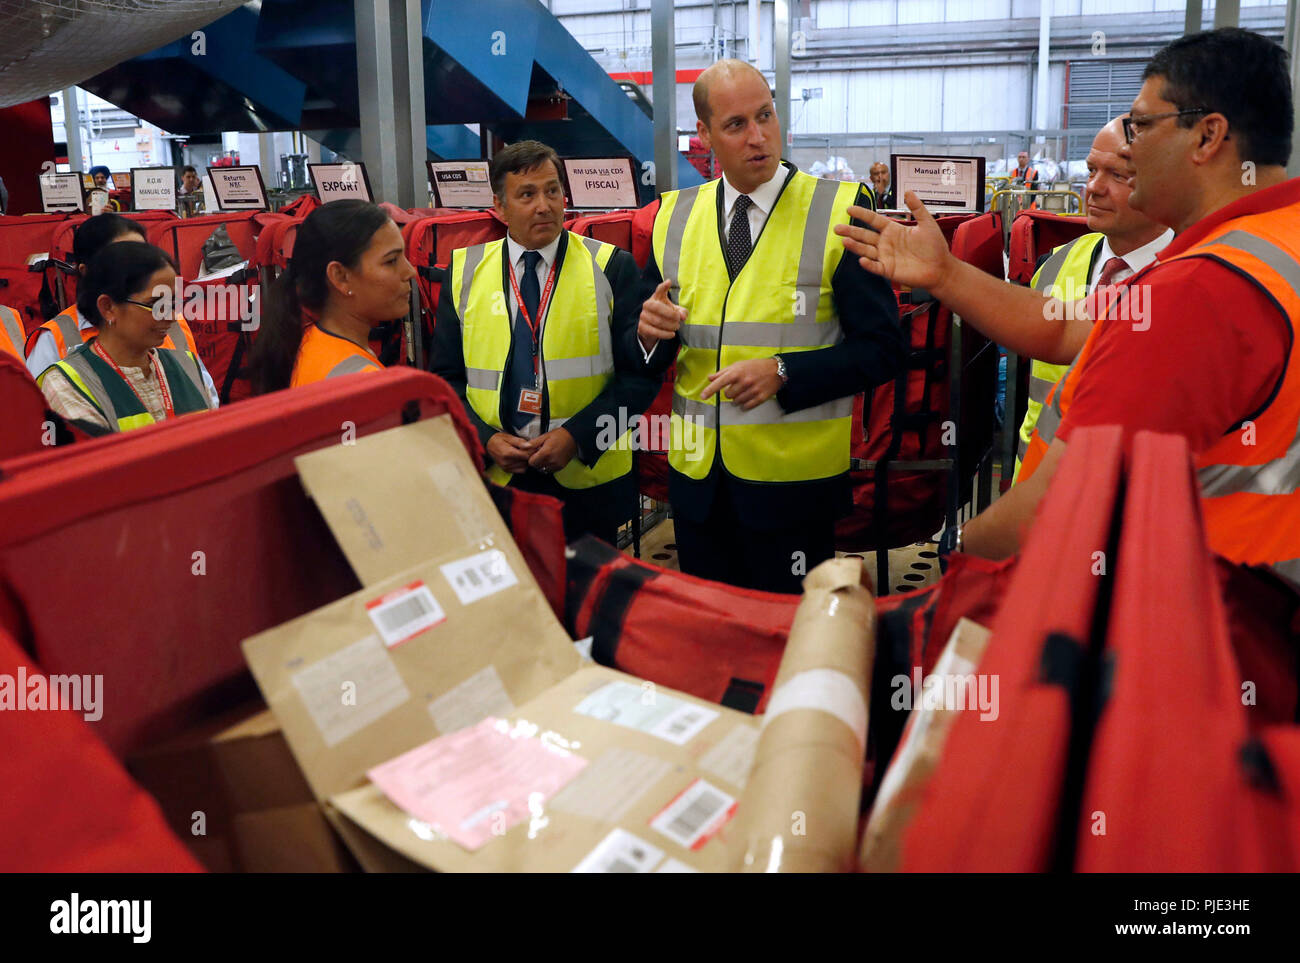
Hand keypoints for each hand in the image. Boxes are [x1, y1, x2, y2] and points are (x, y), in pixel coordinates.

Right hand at [485, 432, 531, 473]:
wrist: (488, 445)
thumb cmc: (499, 439)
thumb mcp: (509, 437)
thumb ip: (519, 442)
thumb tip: (530, 446)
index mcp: (507, 453)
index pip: (526, 456)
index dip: (531, 451)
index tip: (533, 447)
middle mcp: (506, 462)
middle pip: (525, 462)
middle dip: (529, 456)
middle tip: (528, 449)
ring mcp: (506, 467)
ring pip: (524, 467)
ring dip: (525, 461)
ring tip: (522, 454)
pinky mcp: (506, 470)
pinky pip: (520, 470)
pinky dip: (522, 465)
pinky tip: (519, 459)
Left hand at [527, 427, 577, 473]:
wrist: (573, 438)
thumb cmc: (559, 435)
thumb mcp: (545, 436)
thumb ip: (533, 443)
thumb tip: (523, 447)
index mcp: (546, 452)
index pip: (531, 462)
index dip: (531, 457)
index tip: (534, 452)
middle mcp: (551, 461)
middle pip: (536, 466)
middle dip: (536, 460)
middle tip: (540, 453)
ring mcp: (556, 465)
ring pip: (542, 469)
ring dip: (542, 464)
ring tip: (546, 455)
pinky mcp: (560, 467)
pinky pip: (549, 470)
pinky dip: (548, 466)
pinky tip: (550, 458)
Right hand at [638, 278, 686, 348]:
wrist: (652, 328)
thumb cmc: (665, 315)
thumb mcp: (674, 311)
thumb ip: (681, 312)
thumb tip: (683, 316)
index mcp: (656, 298)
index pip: (659, 290)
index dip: (663, 287)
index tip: (669, 282)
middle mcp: (647, 305)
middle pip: (659, 308)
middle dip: (671, 315)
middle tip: (678, 320)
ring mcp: (643, 316)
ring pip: (658, 321)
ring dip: (670, 325)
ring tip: (676, 327)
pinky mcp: (641, 327)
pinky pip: (654, 331)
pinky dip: (665, 334)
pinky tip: (672, 334)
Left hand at [699, 358, 782, 409]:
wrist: (776, 369)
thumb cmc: (755, 366)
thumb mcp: (738, 365)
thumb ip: (723, 372)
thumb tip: (710, 378)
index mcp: (737, 373)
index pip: (719, 383)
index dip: (710, 390)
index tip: (702, 397)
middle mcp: (744, 382)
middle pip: (728, 395)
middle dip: (730, 393)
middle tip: (737, 388)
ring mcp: (753, 390)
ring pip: (736, 402)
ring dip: (737, 399)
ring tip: (744, 392)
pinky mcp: (760, 398)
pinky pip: (746, 406)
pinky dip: (744, 405)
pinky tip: (748, 398)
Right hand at [833, 190, 955, 293]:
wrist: (941, 267)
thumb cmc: (934, 246)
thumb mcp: (927, 223)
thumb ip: (917, 208)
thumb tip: (908, 191)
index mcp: (892, 230)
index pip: (873, 220)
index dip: (862, 214)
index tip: (849, 208)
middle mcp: (885, 242)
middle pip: (864, 235)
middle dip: (851, 231)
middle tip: (836, 227)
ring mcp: (885, 256)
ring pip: (866, 250)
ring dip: (855, 246)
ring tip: (844, 241)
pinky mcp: (888, 270)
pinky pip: (875, 267)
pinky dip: (868, 264)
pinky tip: (861, 260)